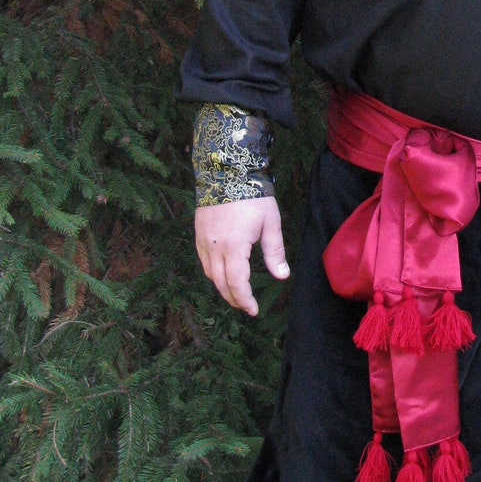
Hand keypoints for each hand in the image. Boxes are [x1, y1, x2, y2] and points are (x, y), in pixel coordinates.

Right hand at [195, 196, 289, 315]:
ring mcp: (203, 241)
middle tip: (246, 306)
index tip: (254, 310)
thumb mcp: (270, 223)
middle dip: (234, 298)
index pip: (237, 283)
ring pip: (210, 274)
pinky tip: (224, 274)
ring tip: (237, 293)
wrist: (226, 171)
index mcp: (234, 246)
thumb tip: (282, 276)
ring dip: (223, 287)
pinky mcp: (198, 234)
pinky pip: (204, 262)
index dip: (245, 300)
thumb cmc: (253, 195)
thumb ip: (275, 251)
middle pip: (221, 284)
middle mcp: (214, 247)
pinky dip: (214, 273)